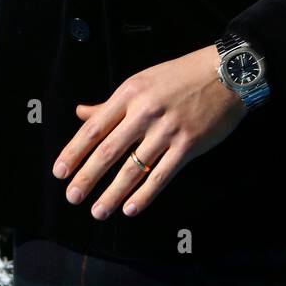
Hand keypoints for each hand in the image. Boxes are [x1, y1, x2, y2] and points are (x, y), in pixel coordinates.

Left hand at [52, 45, 247, 219]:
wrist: (226, 74)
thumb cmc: (180, 77)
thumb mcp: (141, 82)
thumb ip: (110, 103)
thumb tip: (81, 113)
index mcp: (130, 93)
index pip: (94, 127)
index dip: (74, 151)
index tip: (60, 172)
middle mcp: (145, 112)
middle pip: (108, 151)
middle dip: (87, 177)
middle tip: (72, 197)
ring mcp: (167, 130)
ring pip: (133, 168)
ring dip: (112, 194)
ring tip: (97, 211)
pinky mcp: (187, 146)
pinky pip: (161, 176)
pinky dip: (144, 195)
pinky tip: (130, 209)